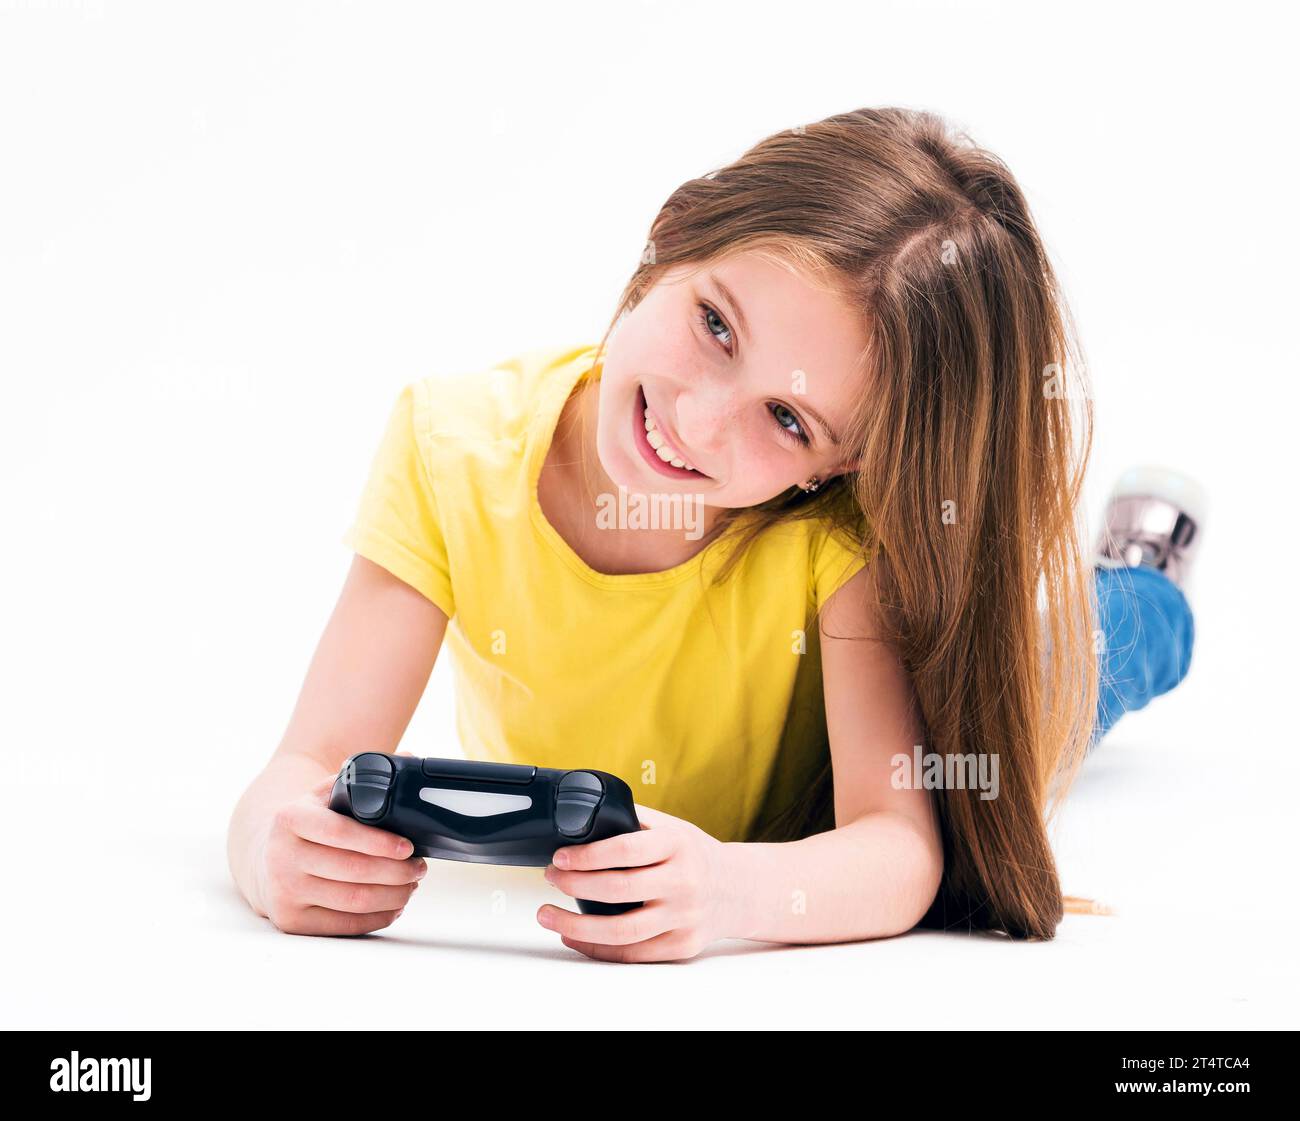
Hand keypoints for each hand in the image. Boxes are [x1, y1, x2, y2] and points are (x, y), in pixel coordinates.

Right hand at [252, 758, 425, 935]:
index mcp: (290, 819)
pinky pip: (344, 925)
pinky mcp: (290, 921)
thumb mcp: (325, 793)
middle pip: (353, 871)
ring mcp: (284, 892)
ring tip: (411, 884)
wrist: (264, 856)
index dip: (379, 842)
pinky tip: (394, 905)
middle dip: (396, 871)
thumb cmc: (307, 823)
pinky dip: (377, 917)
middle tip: (420, 867)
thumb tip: (409, 759)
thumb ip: (362, 777)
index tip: (408, 846)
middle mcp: (282, 857)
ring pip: (353, 901)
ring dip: (393, 895)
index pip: (340, 832)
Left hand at [538, 804, 740, 961]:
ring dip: (576, 925)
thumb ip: (632, 820)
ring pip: (621, 931)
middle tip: (550, 878)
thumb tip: (581, 815)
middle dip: (574, 885)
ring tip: (547, 915)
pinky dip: (595, 948)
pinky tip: (572, 936)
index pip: (627, 850)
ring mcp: (684, 918)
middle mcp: (684, 882)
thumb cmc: (693, 854)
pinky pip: (632, 953)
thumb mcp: (672, 826)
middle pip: (619, 890)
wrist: (739, 889)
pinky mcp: (681, 946)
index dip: (588, 856)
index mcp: (678, 844)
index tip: (560, 857)